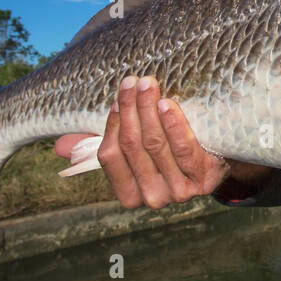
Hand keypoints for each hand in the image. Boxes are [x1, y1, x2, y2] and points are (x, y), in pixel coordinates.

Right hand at [55, 75, 271, 209]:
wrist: (220, 158)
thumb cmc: (170, 150)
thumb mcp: (136, 149)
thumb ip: (98, 147)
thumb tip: (60, 148)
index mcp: (132, 195)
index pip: (110, 157)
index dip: (111, 125)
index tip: (116, 99)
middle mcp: (154, 198)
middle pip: (133, 147)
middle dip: (130, 110)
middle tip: (132, 82)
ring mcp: (181, 191)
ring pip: (156, 145)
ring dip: (149, 110)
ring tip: (148, 84)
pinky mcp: (205, 179)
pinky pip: (184, 148)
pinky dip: (173, 124)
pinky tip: (168, 104)